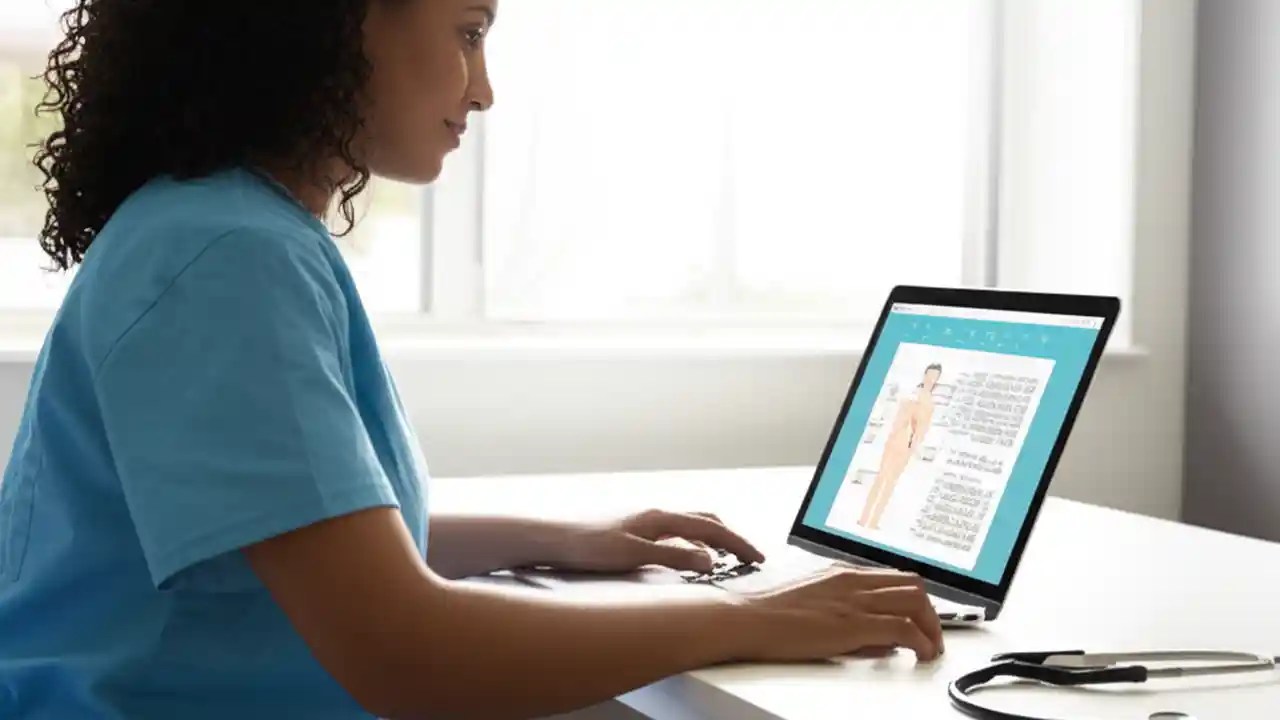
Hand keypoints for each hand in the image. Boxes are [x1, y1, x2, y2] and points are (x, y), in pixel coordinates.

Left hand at [552, 509, 765, 573]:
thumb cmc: (587, 545)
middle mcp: (656, 514)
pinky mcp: (633, 529)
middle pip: (705, 520)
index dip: (738, 543)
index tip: (758, 558)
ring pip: (690, 524)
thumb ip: (672, 557)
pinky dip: (692, 541)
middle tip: (749, 557)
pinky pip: (674, 532)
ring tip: (725, 557)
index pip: (711, 528)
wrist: (551, 538)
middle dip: (731, 537)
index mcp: (661, 518)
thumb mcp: (633, 554)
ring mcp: (644, 520)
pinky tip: (685, 555)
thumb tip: (710, 560)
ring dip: (712, 538)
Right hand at [731, 564, 944, 661]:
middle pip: (912, 584)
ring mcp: (854, 600)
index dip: (915, 600)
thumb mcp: (813, 601)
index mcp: (842, 573)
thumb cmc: (769, 613)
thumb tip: (877, 634)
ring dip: (932, 626)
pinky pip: (903, 628)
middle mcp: (853, 581)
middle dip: (929, 611)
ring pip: (915, 600)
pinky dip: (921, 641)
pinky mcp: (853, 624)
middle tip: (931, 634)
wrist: (748, 619)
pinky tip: (921, 654)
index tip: (921, 618)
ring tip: (931, 647)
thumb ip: (845, 610)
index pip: (894, 577)